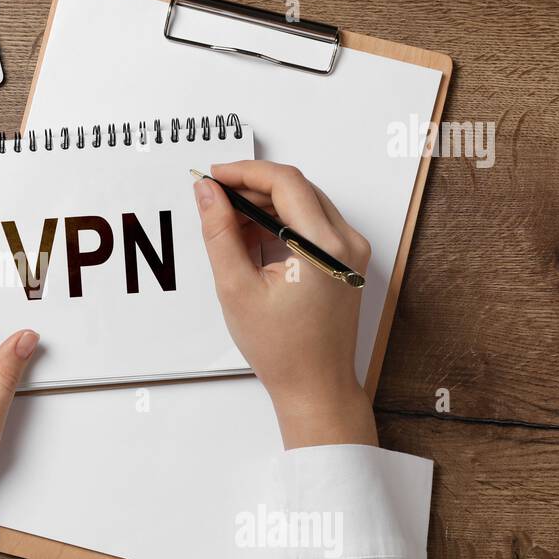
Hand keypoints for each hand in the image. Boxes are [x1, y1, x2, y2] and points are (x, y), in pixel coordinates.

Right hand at [193, 161, 376, 449]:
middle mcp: (347, 243)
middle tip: (214, 198)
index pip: (286, 182)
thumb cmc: (283, 350)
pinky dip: (280, 222)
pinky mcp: (346, 260)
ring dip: (265, 204)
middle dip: (252, 187)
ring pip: (304, 203)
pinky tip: (251, 237)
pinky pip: (312, 224)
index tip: (214, 176)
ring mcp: (350, 252)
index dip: (245, 172)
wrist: (315, 386)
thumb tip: (207, 193)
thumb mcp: (237, 288)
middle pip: (297, 189)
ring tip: (228, 222)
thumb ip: (219, 233)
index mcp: (325, 247)